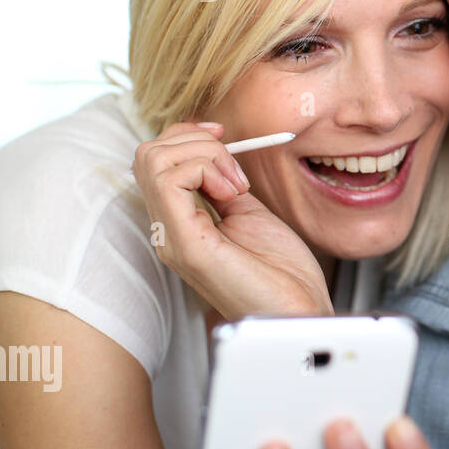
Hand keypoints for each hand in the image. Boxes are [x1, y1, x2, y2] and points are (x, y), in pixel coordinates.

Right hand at [133, 121, 331, 319]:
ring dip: (204, 154)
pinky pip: (170, 181)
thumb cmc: (282, 273)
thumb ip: (226, 188)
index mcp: (181, 223)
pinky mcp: (186, 245)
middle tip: (234, 167)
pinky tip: (233, 194)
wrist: (300, 313)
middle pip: (148, 154)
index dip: (188, 136)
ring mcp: (171, 238)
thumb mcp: (249, 215)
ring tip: (236, 185)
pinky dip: (205, 169)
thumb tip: (218, 157)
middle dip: (194, 139)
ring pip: (153, 160)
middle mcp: (167, 230)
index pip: (154, 161)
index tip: (224, 136)